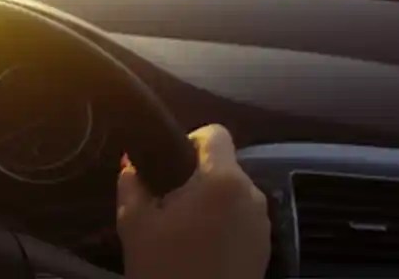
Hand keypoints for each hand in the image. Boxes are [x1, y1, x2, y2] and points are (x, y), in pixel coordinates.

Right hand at [117, 125, 269, 278]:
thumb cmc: (165, 268)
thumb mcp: (134, 222)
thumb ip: (132, 182)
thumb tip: (133, 162)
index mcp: (222, 180)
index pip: (215, 133)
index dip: (189, 141)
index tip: (168, 167)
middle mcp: (251, 194)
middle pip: (223, 165)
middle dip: (196, 177)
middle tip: (168, 203)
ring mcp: (263, 223)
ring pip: (232, 193)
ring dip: (210, 201)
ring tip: (183, 229)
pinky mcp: (266, 247)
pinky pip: (241, 218)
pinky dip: (222, 223)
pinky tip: (201, 247)